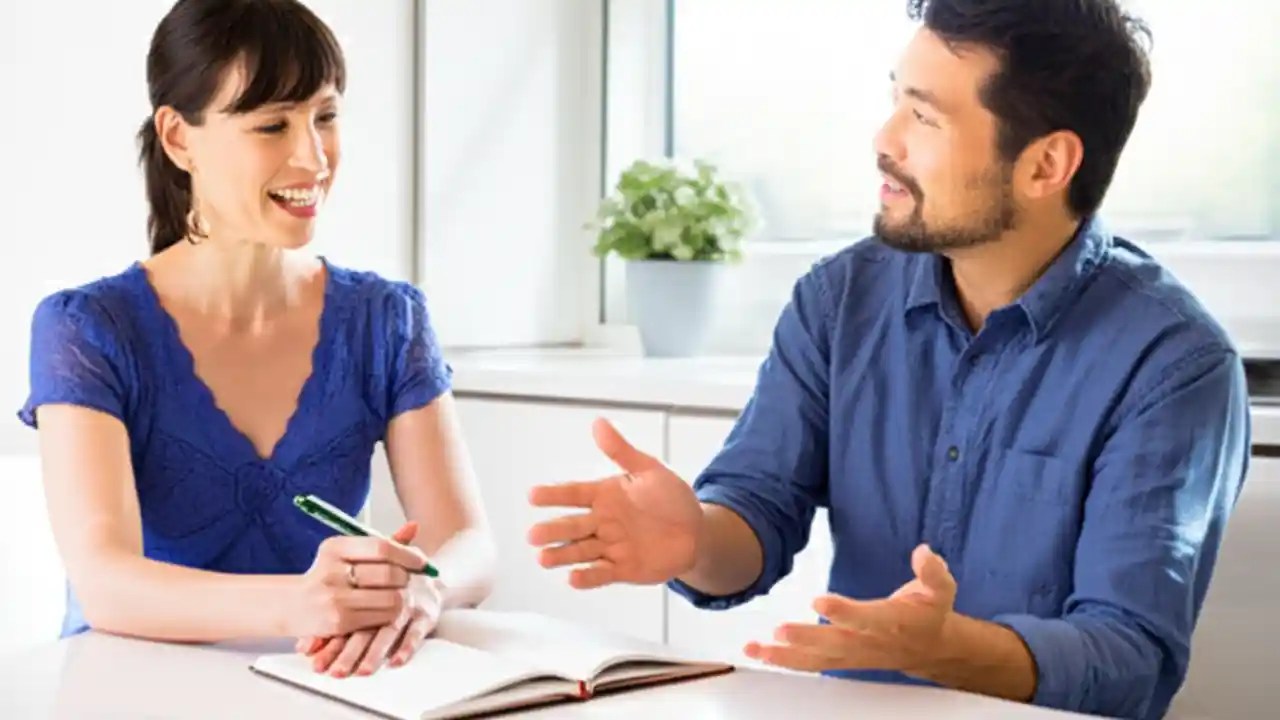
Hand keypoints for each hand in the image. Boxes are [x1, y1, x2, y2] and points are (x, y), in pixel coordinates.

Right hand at [297, 522, 442, 676]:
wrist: (292, 605)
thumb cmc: (327, 576)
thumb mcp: (348, 554)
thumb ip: (382, 543)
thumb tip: (415, 527)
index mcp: (336, 547)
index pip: (382, 548)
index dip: (408, 555)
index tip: (422, 562)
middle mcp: (332, 570)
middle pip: (389, 574)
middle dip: (406, 578)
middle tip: (407, 580)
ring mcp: (335, 598)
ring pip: (391, 599)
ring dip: (402, 598)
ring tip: (399, 595)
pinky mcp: (339, 622)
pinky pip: (382, 618)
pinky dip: (391, 614)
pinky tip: (386, 610)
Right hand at [527, 418, 702, 588]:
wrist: (696, 532)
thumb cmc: (670, 499)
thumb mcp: (649, 469)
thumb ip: (621, 451)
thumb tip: (598, 423)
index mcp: (605, 496)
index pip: (574, 494)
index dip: (554, 495)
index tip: (533, 496)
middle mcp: (602, 522)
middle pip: (572, 526)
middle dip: (552, 530)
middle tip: (533, 534)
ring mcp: (611, 547)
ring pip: (580, 551)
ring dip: (562, 554)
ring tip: (543, 557)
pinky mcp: (623, 569)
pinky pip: (602, 574)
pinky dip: (587, 577)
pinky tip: (573, 578)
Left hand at [745, 544, 956, 675]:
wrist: (932, 648)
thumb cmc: (930, 613)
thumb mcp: (941, 589)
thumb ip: (933, 572)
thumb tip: (923, 551)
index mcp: (891, 623)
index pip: (865, 619)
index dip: (844, 612)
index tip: (819, 601)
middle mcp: (868, 642)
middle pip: (833, 643)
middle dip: (805, 639)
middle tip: (779, 631)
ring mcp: (852, 655)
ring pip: (816, 660)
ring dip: (784, 655)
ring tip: (755, 647)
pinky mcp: (841, 660)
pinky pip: (811, 664)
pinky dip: (783, 660)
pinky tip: (759, 652)